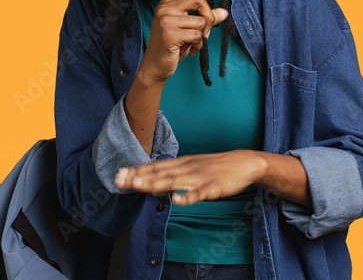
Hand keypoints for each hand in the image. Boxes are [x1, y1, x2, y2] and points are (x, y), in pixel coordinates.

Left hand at [114, 150, 266, 204]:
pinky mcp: (213, 187)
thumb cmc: (215, 167)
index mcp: (181, 163)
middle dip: (139, 177)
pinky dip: (187, 197)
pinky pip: (198, 193)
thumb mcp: (192, 166)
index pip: (155, 167)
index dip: (136, 171)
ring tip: (138, 186)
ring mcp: (199, 177)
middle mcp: (187, 168)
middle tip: (119, 181)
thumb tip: (151, 184)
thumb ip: (172, 174)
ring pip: (174, 181)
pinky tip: (175, 200)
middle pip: (159, 173)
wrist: (243, 163)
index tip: (118, 175)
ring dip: (155, 184)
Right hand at [139, 0, 228, 82]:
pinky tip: (185, 50)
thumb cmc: (173, 46)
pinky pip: (197, 35)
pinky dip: (197, 45)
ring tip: (189, 44)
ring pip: (202, 21)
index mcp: (169, 3)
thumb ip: (205, 18)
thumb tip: (223, 12)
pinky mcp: (169, 32)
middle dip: (208, 18)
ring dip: (202, 37)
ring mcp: (165, 19)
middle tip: (201, 33)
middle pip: (200, 0)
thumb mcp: (189, 30)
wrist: (156, 66)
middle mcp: (165, 7)